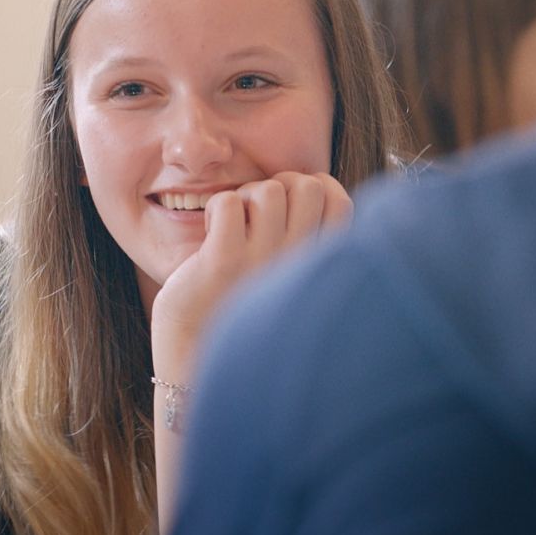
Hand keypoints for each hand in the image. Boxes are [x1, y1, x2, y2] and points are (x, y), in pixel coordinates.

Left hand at [149, 171, 351, 382]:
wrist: (195, 352)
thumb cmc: (241, 303)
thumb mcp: (285, 272)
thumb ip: (304, 236)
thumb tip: (306, 182)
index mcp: (315, 267)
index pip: (339, 202)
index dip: (314, 186)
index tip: (287, 206)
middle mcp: (297, 265)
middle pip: (308, 186)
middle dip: (280, 184)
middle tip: (257, 212)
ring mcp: (262, 263)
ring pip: (268, 190)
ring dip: (244, 196)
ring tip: (232, 226)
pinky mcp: (223, 263)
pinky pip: (227, 202)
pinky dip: (215, 209)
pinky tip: (211, 235)